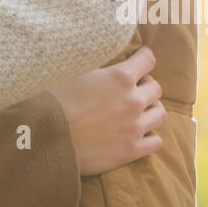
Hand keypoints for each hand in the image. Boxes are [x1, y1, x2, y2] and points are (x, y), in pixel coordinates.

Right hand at [47, 45, 166, 175]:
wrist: (47, 138)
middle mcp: (132, 101)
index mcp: (120, 77)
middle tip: (133, 88)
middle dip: (145, 85)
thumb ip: (95, 64)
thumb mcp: (73, 71)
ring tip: (139, 110)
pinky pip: (156, 141)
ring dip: (151, 109)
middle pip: (155, 88)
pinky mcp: (131, 151)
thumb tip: (102, 55)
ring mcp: (134, 127)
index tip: (139, 59)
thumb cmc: (54, 101)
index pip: (147, 60)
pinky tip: (138, 133)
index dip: (143, 57)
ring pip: (160, 114)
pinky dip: (150, 136)